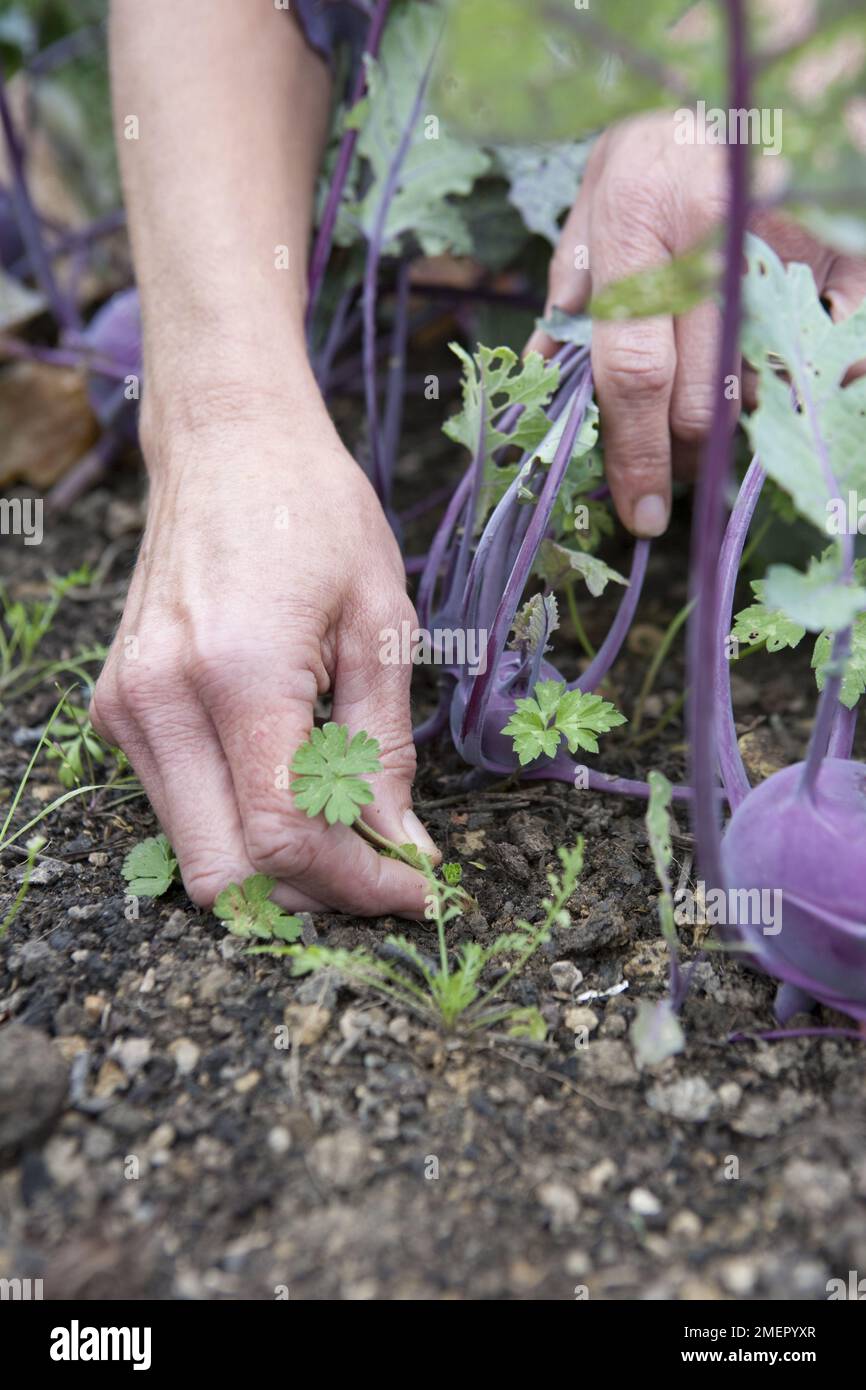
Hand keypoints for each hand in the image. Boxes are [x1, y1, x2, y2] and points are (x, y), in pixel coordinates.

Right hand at [91, 407, 438, 914]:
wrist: (227, 441)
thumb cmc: (314, 510)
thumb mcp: (380, 621)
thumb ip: (386, 747)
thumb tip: (402, 847)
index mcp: (235, 673)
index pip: (283, 838)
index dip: (357, 885)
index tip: (416, 888)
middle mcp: (160, 701)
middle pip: (225, 873)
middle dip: (313, 895)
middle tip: (384, 869)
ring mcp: (127, 708)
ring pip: (197, 853)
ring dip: (277, 866)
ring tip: (350, 824)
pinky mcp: (120, 707)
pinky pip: (181, 807)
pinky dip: (242, 821)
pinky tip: (297, 780)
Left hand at [527, 111, 865, 537]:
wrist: (705, 105)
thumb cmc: (634, 177)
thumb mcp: (582, 232)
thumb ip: (567, 319)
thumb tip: (548, 410)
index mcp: (634, 224)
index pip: (634, 371)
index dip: (638, 454)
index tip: (643, 513)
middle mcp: (710, 231)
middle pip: (705, 394)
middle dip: (688, 454)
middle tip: (674, 470)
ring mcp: (779, 238)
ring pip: (763, 381)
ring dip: (738, 423)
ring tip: (711, 418)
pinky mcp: (831, 245)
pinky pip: (839, 341)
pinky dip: (819, 381)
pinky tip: (785, 388)